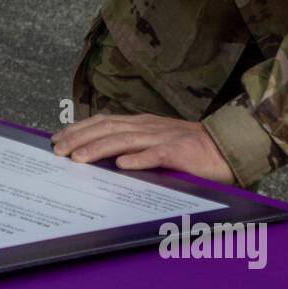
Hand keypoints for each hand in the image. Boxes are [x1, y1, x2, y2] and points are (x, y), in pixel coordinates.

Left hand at [51, 112, 234, 184]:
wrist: (229, 147)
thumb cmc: (193, 150)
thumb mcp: (158, 144)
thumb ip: (135, 148)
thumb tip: (105, 160)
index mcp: (143, 124)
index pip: (104, 122)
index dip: (79, 129)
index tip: (58, 139)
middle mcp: (149, 127)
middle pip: (107, 128)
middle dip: (80, 138)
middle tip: (58, 150)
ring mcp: (164, 138)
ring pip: (125, 140)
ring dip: (99, 149)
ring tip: (79, 159)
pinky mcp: (180, 152)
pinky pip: (157, 155)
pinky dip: (138, 160)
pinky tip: (121, 166)